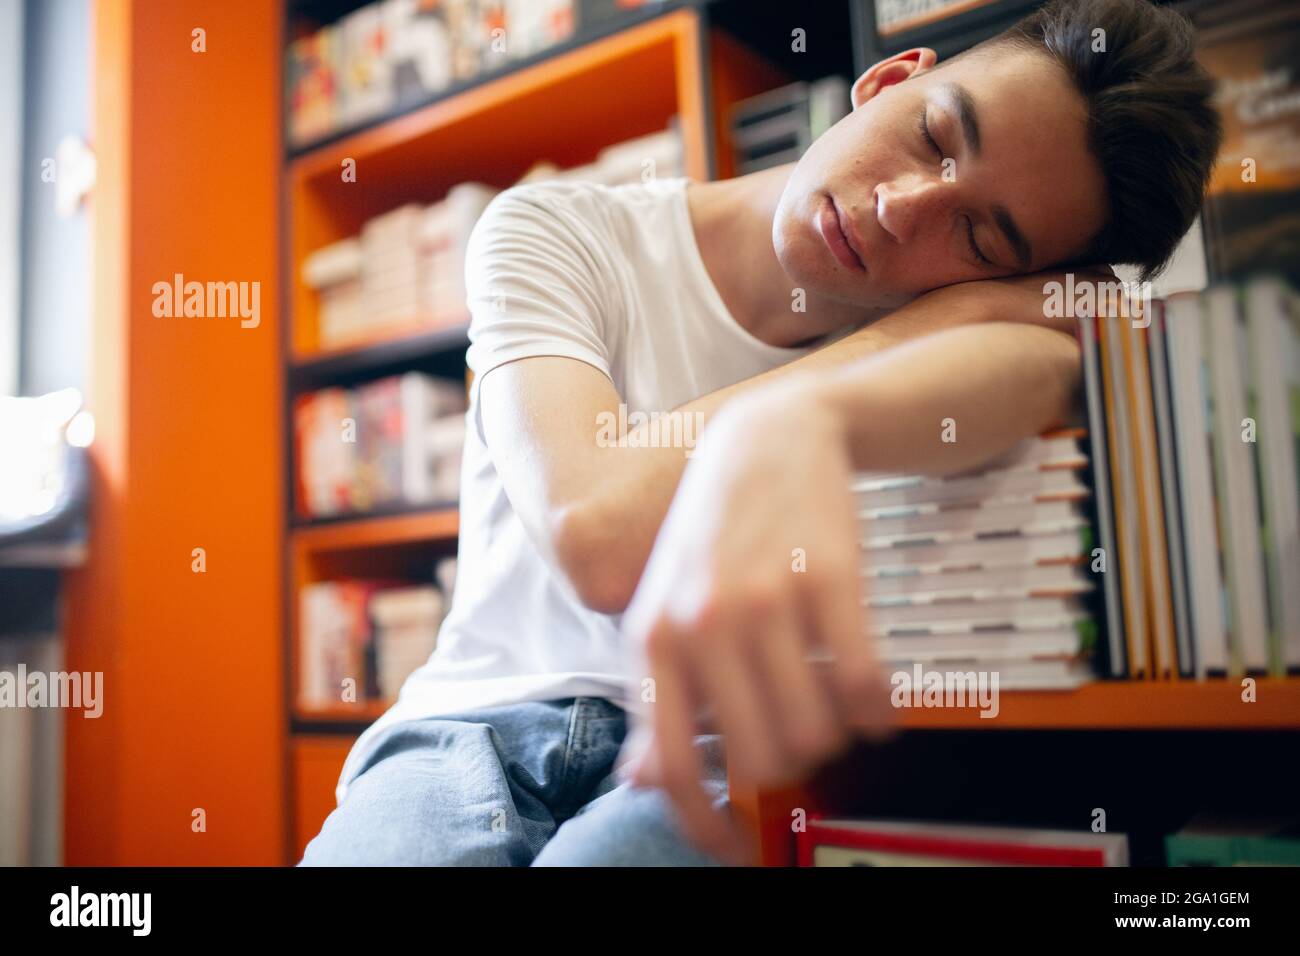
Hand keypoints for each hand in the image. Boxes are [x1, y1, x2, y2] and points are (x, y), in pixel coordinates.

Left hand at [617, 379, 894, 863]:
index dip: (706, 825)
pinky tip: (875, 702)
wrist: (766, 439)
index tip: (737, 849)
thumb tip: (643, 781)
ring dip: (833, 739)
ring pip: (814, 730)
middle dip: (788, 771)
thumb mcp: (662, 607)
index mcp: (654, 640)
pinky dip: (876, 710)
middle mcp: (703, 623)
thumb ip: (655, 695)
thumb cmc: (711, 534)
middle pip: (758, 758)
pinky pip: (863, 683)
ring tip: (832, 712)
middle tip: (801, 748)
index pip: (671, 763)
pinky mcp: (828, 580)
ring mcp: (766, 600)